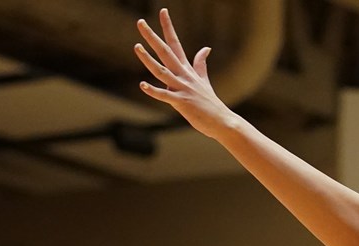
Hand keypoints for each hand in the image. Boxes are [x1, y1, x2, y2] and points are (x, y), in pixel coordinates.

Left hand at [135, 8, 232, 136]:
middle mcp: (184, 75)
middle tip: (140, 22)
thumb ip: (200, 63)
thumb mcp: (204, 79)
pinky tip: (142, 85)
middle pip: (165, 52)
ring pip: (161, 71)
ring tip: (136, 46)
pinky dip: (153, 91)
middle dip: (152, 37)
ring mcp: (182, 88)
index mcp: (187, 69)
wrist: (222, 121)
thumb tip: (206, 48)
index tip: (163, 11)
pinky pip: (165, 96)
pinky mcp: (181, 103)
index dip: (168, 27)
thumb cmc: (210, 103)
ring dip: (148, 59)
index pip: (175, 43)